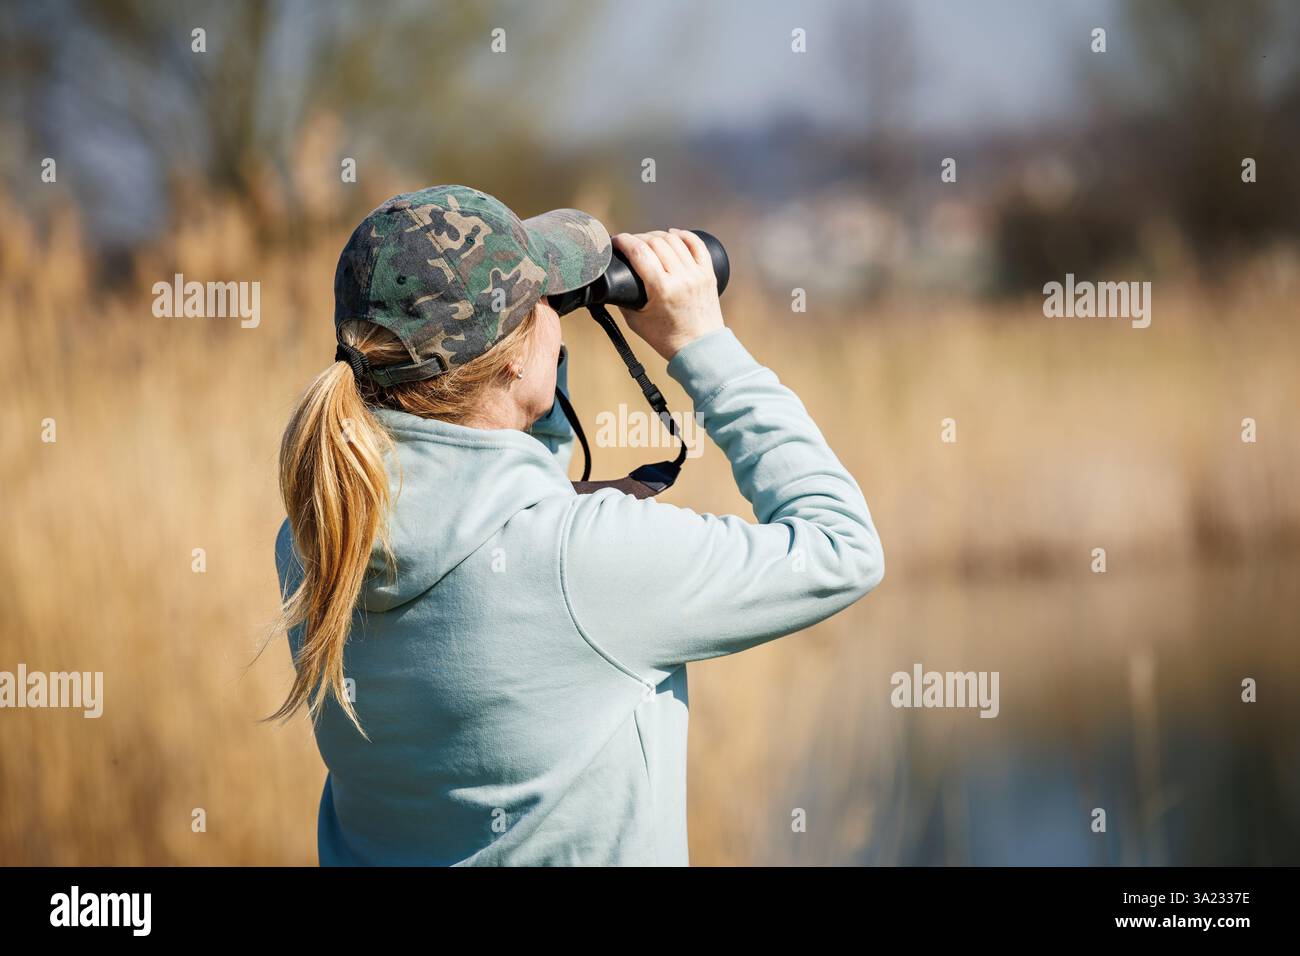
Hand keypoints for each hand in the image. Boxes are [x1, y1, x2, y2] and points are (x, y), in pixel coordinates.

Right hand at [612, 229, 724, 361]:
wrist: (700, 349)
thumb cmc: (667, 339)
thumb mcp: (636, 322)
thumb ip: (623, 300)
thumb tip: (613, 281)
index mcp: (662, 289)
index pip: (639, 252)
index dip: (624, 241)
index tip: (616, 241)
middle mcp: (681, 278)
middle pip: (655, 242)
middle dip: (638, 238)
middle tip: (630, 243)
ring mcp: (697, 274)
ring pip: (675, 240)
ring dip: (657, 235)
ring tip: (648, 240)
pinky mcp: (708, 273)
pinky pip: (697, 245)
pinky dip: (684, 235)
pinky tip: (673, 233)